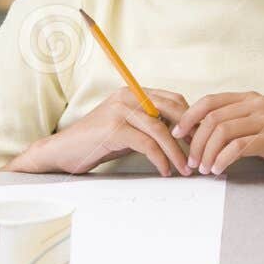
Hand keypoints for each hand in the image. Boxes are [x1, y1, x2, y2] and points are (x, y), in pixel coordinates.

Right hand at [22, 88, 190, 175]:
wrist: (62, 151)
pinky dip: (160, 159)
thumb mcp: (127, 128)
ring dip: (177, 152)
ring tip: (185, 168)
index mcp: (133, 92)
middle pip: (171, 109)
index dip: (190, 119)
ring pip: (160, 129)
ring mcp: (119, 111)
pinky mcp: (113, 129)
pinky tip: (165, 171)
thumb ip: (149, 125)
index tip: (201, 139)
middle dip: (189, 133)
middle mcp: (127, 96)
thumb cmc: (97, 142)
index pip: (173, 99)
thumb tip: (181, 135)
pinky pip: (146, 144)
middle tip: (199, 154)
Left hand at [172, 92, 263, 174]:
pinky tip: (218, 169)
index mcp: (250, 98)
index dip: (190, 116)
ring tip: (204, 168)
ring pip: (222, 132)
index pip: (210, 101)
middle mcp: (258, 104)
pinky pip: (238, 147)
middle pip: (213, 119)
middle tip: (191, 160)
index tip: (178, 133)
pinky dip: (222, 159)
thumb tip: (193, 132)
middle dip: (196, 141)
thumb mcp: (253, 124)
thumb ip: (229, 122)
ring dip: (207, 153)